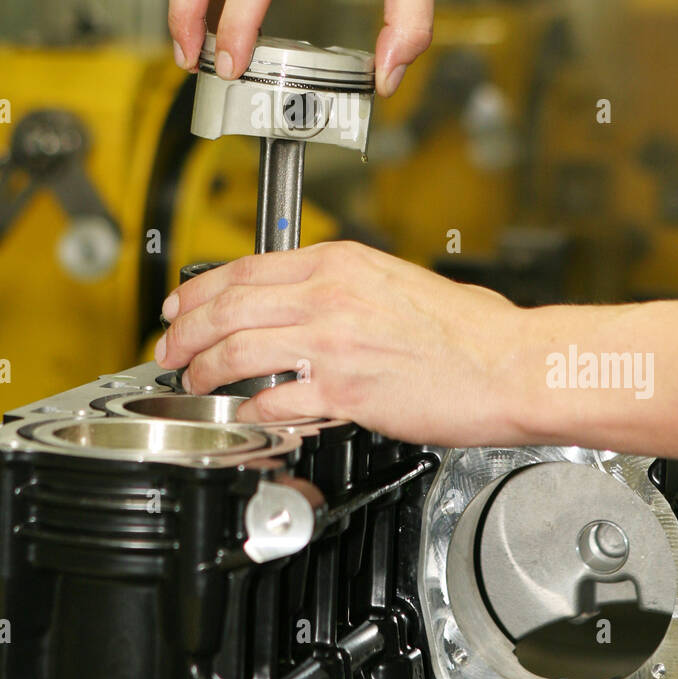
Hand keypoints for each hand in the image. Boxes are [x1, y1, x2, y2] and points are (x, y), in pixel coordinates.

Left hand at [154, 241, 524, 444]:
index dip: (198, 290)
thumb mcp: (395, 279)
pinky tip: (243, 416)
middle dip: (184, 332)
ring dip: (202, 372)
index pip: (244, 269)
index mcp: (340, 263)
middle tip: (169, 350)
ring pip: (235, 352)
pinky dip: (247, 411)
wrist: (508, 364)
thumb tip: (304, 300)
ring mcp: (332, 344)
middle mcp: (328, 296)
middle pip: (225, 308)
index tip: (180, 305)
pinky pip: (272, 401)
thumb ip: (344, 285)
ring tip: (195, 385)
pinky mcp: (343, 392)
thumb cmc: (468, 330)